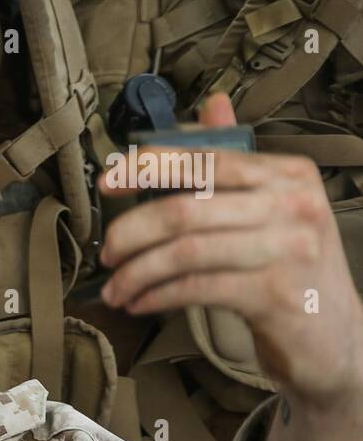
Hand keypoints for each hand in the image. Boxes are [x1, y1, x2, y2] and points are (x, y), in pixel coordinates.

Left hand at [98, 94, 362, 406]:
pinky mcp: (276, 295)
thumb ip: (237, 160)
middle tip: (106, 253)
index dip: (147, 168)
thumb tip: (213, 103)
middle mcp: (293, 206)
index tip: (107, 183)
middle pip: (185, 209)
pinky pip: (196, 287)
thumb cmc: (292, 267)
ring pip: (185, 251)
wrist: (336, 337)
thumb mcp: (273, 209)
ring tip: (115, 288)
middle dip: (131, 231)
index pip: (204, 160)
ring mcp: (288, 250)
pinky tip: (139, 303)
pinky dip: (157, 296)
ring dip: (137, 272)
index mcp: (289, 174)